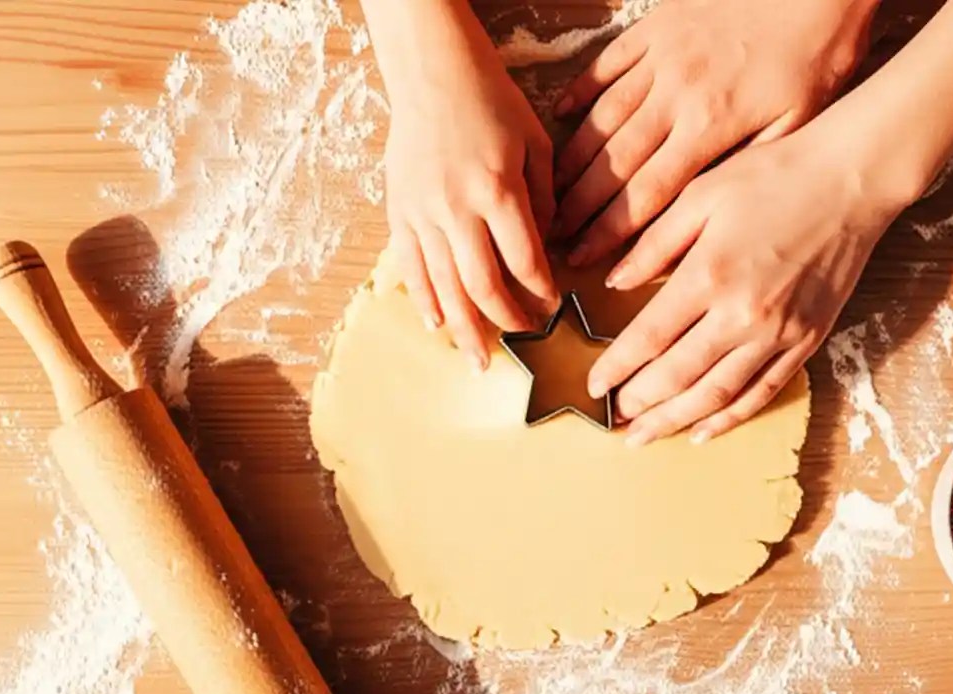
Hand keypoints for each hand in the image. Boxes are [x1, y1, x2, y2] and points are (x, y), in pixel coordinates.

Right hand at [382, 16, 557, 370]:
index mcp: (498, 191)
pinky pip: (410, 267)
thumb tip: (547, 247)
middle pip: (484, 285)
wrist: (433, 74)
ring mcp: (423, 214)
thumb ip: (545, 198)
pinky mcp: (399, 212)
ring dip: (464, 330)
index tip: (553, 305)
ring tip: (478, 360)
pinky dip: (423, 300)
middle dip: (508, 320)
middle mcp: (457, 209)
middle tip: (525, 336)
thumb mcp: (535, 143)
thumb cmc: (492, 103)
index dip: (542, 291)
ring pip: (444, 287)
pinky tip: (436, 325)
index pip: (525, 261)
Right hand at [550, 0, 877, 266]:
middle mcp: (675, 95)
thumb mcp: (798, 122)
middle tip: (554, 234)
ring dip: (573, 159)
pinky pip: (607, 62)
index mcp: (710, 126)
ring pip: (603, 117)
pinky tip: (563, 115)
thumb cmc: (817, 53)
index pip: (648, 194)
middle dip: (580, 205)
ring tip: (551, 191)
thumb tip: (707, 209)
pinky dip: (582, 90)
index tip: (583, 256)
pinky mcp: (657, 26)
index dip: (610, 230)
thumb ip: (748, 166)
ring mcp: (661, 58)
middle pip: (615, 163)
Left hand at [586, 121, 914, 445]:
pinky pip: (762, 392)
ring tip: (644, 437)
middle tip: (612, 418)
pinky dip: (729, 418)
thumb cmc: (773, 176)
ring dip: (675, 422)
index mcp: (707, 275)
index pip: (648, 338)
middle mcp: (742, 314)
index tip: (593, 386)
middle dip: (638, 403)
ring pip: (716, 394)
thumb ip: (652, 244)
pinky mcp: (807, 340)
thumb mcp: (700, 196)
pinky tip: (702, 431)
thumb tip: (611, 282)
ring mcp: (778, 333)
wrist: (851, 180)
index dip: (615, 368)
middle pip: (677, 376)